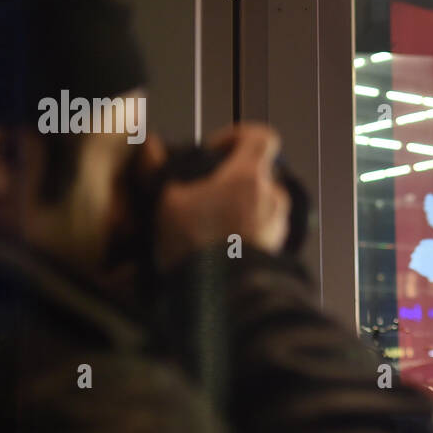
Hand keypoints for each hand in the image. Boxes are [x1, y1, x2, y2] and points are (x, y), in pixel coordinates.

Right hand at [155, 123, 289, 267]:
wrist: (225, 296)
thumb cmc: (201, 248)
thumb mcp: (169, 203)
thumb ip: (162, 171)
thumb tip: (153, 151)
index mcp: (249, 176)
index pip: (261, 136)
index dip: (238, 135)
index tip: (216, 149)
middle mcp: (272, 196)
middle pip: (258, 172)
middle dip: (232, 178)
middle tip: (206, 192)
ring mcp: (279, 224)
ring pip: (261, 201)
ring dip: (240, 206)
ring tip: (211, 223)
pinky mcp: (279, 248)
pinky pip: (263, 227)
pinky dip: (246, 229)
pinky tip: (221, 243)